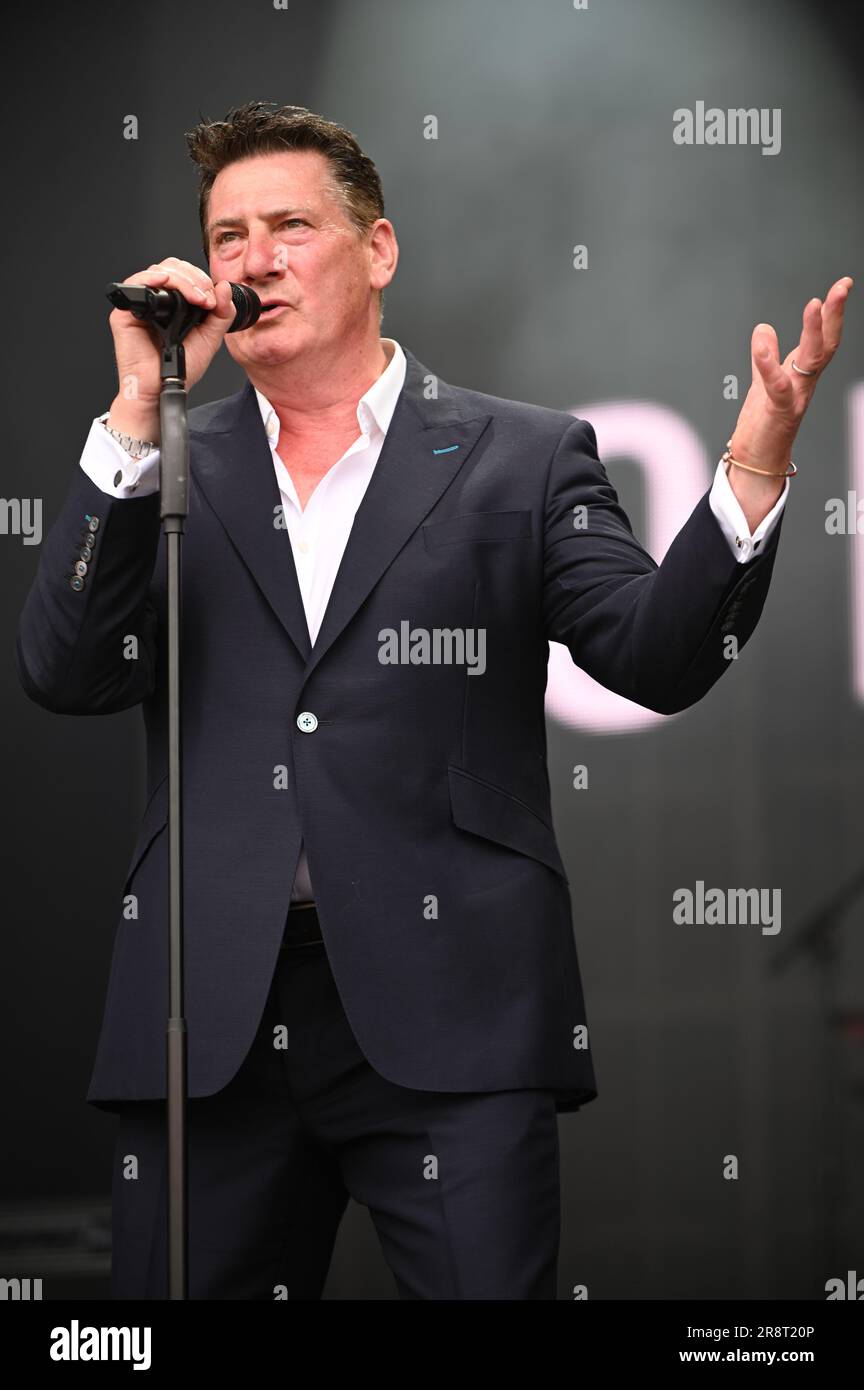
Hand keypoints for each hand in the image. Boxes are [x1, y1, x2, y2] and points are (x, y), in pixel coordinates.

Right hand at [106, 257, 236, 441]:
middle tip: (207, 299)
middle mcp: (155, 300)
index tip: (214, 300)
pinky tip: (166, 283)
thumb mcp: (209, 338)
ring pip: (158, 271)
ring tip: (197, 299)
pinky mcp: (124, 312)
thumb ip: (222, 314)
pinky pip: (135, 283)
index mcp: (173, 303)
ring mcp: (139, 304)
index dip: (201, 280)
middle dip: (194, 278)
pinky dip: (152, 278)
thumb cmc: (181, 368)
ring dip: (182, 279)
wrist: (162, 389)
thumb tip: (226, 287)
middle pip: (172, 267)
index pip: (185, 274)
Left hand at [727, 276, 853, 529]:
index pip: (823, 339)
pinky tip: (763, 339)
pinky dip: (769, 362)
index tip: (841, 285)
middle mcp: (805, 384)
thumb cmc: (763, 424)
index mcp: (803, 374)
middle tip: (841, 288)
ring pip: (810, 362)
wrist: (757, 462)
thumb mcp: (765, 383)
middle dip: (834, 316)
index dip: (833, 313)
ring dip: (814, 333)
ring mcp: (795, 398)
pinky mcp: (778, 412)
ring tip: (815, 304)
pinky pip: (777, 385)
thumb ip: (766, 357)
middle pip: (826, 346)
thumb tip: (764, 327)